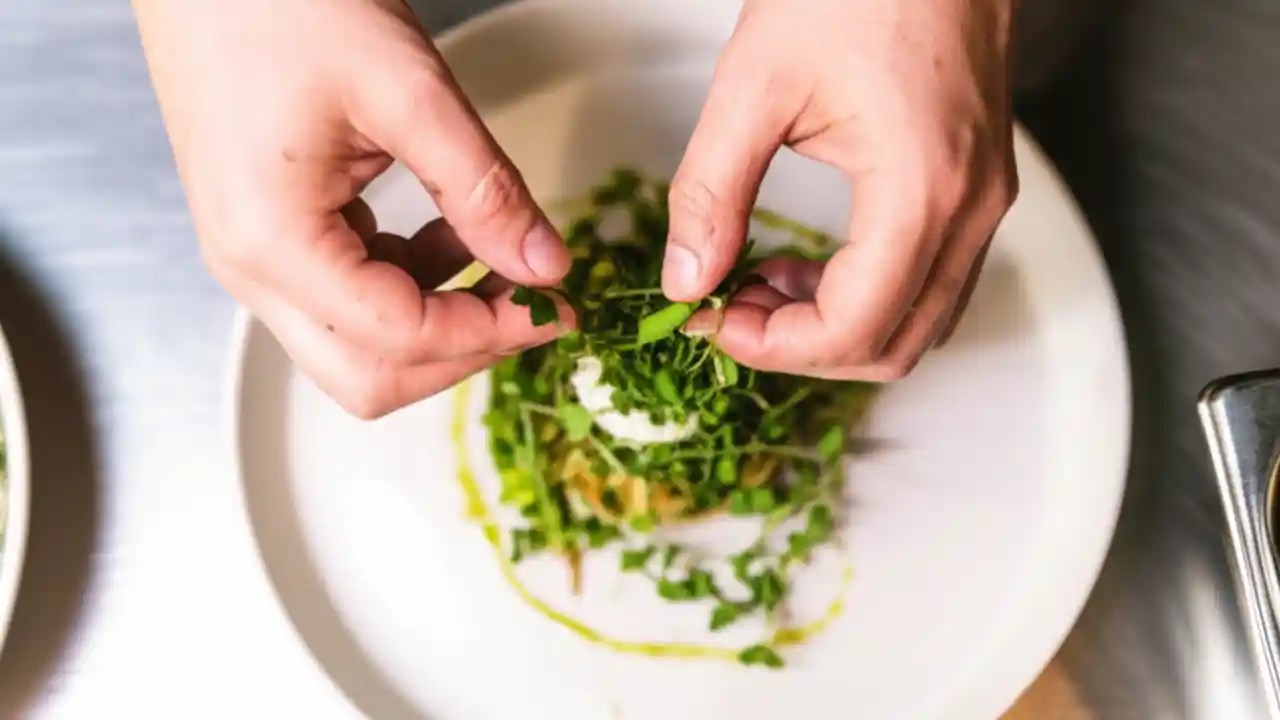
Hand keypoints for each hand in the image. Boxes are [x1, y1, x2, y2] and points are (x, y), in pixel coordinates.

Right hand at [135, 0, 572, 417]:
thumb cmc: (283, 1)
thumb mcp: (408, 91)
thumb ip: (483, 189)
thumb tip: (545, 266)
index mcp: (273, 241)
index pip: (399, 340)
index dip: (491, 335)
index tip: (555, 307)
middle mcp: (249, 268)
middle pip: (369, 376)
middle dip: (462, 352)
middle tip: (531, 305)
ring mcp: (252, 255)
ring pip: (359, 346)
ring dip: (440, 321)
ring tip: (502, 262)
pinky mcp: (268, 234)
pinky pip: (346, 298)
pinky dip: (410, 285)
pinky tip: (451, 235)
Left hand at [665, 0, 1017, 380]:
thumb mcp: (754, 85)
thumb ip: (712, 192)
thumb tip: (687, 280)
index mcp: (920, 189)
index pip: (854, 327)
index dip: (775, 348)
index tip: (713, 322)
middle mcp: (969, 211)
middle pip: (895, 345)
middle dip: (803, 349)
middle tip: (731, 313)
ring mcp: (984, 202)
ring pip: (919, 323)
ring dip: (836, 329)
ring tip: (761, 289)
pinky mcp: (978, 189)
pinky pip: (930, 282)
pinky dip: (868, 298)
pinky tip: (808, 267)